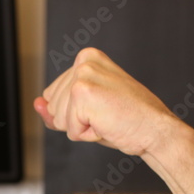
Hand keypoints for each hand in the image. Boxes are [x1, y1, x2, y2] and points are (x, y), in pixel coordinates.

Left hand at [34, 47, 177, 156]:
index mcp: (86, 58)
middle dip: (76, 121)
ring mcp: (83, 76)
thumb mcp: (86, 111)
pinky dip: (88, 135)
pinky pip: (70, 130)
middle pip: (52, 107)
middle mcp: (84, 61)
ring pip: (59, 119)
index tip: (102, 107)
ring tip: (107, 118)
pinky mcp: (83, 94)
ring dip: (82, 128)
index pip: (52, 96)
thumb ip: (57, 107)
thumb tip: (37, 103)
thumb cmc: (126, 120)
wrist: (156, 130)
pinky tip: (107, 123)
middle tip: (107, 114)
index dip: (73, 113)